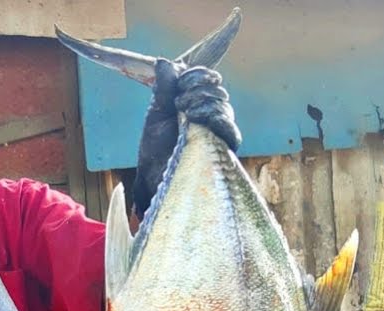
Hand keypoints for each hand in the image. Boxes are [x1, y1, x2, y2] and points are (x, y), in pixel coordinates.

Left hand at [134, 58, 241, 218]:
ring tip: (184, 113)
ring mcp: (219, 132)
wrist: (154, 175)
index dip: (197, 75)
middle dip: (197, 89)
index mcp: (196, 103)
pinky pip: (230, 129)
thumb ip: (163, 88)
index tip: (182, 79)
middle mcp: (211, 115)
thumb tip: (165, 62)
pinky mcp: (224, 149)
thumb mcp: (156, 113)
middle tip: (178, 101)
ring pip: (223, 104)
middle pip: (216, 89)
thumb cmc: (155, 147)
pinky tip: (197, 119)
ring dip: (202, 102)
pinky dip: (215, 118)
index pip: (207, 79)